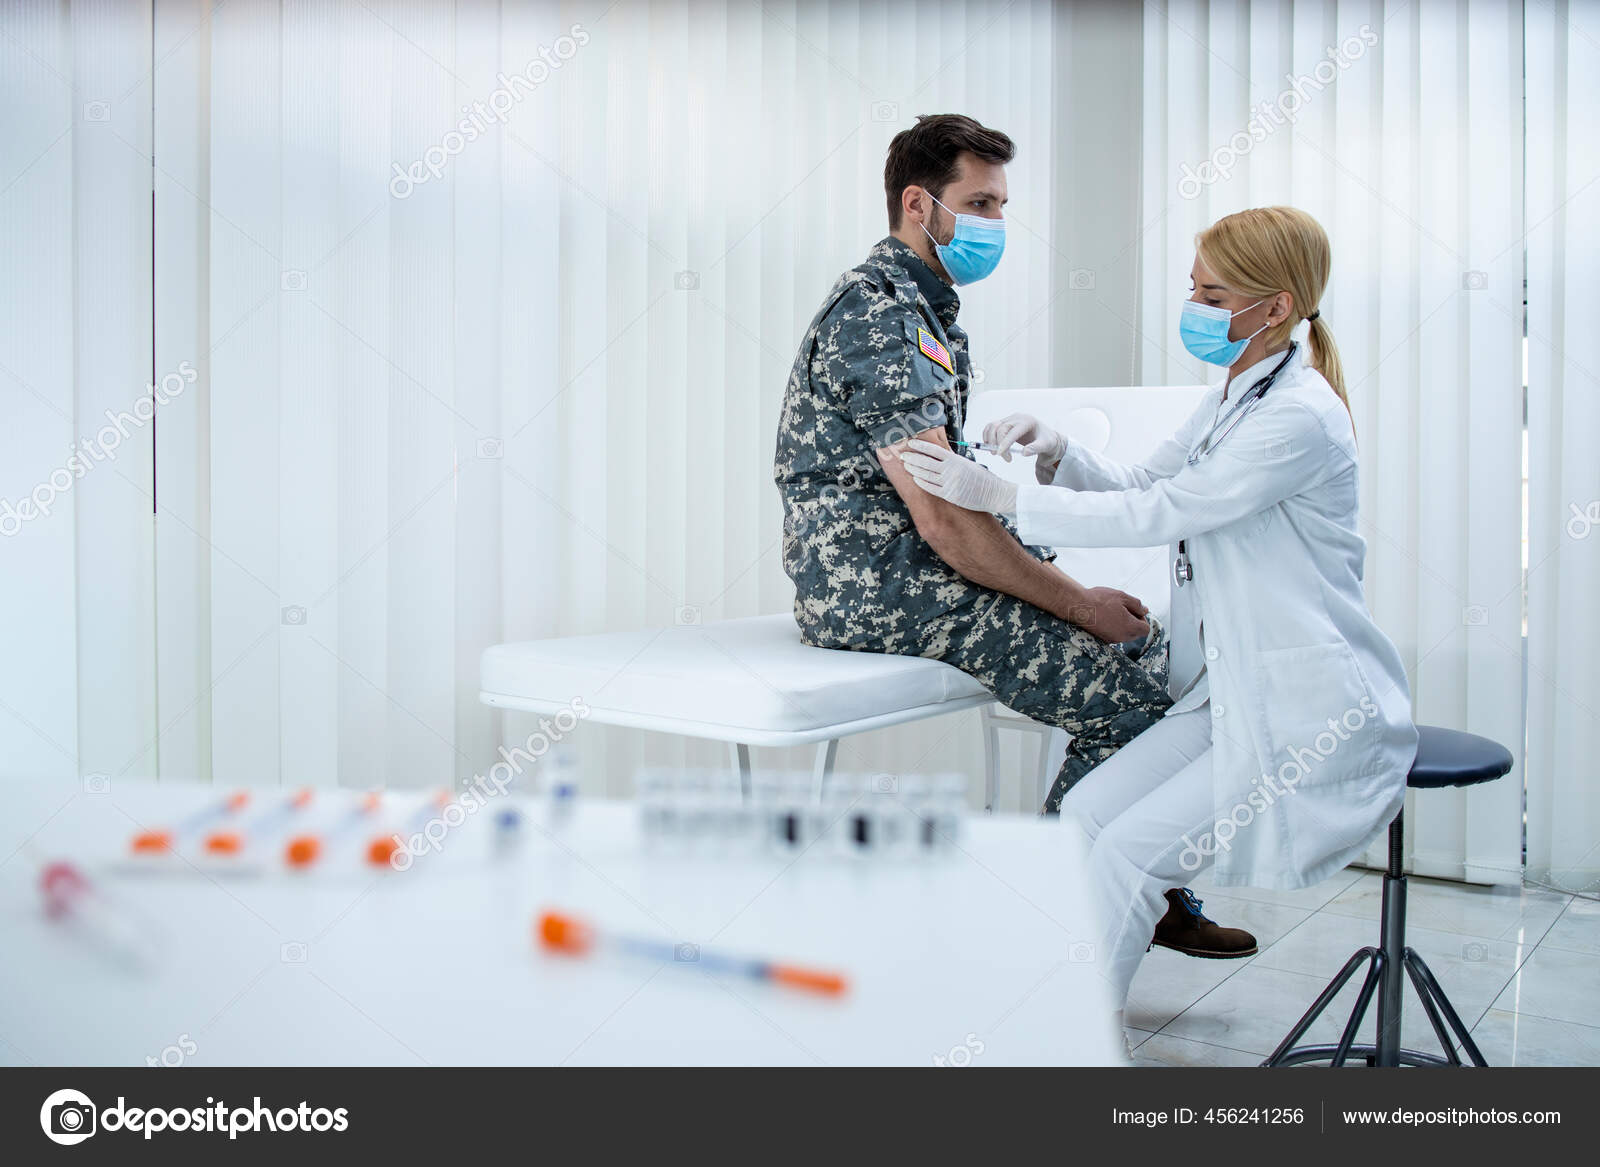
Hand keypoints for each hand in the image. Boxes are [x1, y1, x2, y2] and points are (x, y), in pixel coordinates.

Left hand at [901, 439, 1018, 513]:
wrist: (994, 493)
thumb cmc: (982, 478)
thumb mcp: (968, 464)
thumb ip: (953, 461)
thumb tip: (938, 458)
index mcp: (955, 459)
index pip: (933, 450)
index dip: (920, 446)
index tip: (910, 443)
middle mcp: (951, 470)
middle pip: (925, 462)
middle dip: (912, 458)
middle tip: (902, 456)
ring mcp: (949, 483)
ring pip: (925, 475)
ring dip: (914, 470)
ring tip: (906, 466)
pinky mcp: (949, 495)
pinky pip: (931, 488)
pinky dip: (921, 483)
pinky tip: (915, 479)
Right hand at [983, 412, 1065, 466]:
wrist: (1046, 437)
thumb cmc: (1046, 440)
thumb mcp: (1046, 445)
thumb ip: (1036, 448)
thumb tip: (1024, 453)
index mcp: (1027, 421)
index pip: (1011, 431)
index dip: (1004, 443)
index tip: (1000, 454)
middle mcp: (1017, 418)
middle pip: (1000, 428)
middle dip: (997, 444)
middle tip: (1003, 457)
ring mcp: (1009, 419)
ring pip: (992, 426)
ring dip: (989, 439)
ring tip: (994, 452)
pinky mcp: (1005, 423)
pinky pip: (991, 427)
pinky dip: (987, 436)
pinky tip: (990, 446)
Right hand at [1073, 587, 1149, 643]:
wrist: (1078, 606)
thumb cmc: (1100, 600)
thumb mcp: (1122, 597)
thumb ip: (1137, 605)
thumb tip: (1144, 610)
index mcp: (1130, 627)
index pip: (1145, 629)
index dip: (1142, 618)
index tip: (1132, 610)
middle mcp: (1122, 637)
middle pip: (1136, 633)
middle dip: (1133, 622)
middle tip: (1123, 609)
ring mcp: (1111, 639)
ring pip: (1125, 634)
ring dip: (1123, 624)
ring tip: (1113, 611)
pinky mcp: (1102, 639)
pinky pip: (1114, 635)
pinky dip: (1113, 627)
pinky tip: (1105, 616)